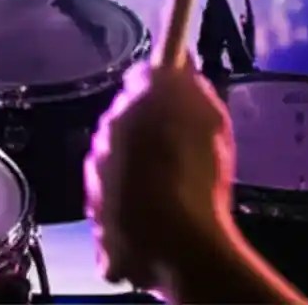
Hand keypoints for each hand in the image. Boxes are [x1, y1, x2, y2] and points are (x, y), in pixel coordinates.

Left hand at [84, 55, 235, 290]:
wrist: (178, 243)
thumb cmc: (200, 176)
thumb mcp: (212, 120)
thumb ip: (192, 88)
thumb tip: (180, 64)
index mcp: (130, 107)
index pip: (140, 78)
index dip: (159, 85)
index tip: (175, 93)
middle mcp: (104, 138)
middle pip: (123, 123)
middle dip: (145, 131)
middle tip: (178, 149)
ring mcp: (95, 182)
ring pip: (114, 166)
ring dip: (135, 173)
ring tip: (171, 194)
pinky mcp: (96, 222)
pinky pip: (113, 210)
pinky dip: (129, 214)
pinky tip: (155, 224)